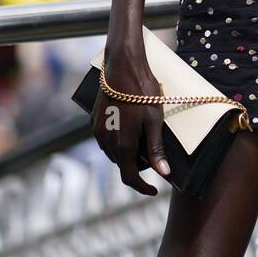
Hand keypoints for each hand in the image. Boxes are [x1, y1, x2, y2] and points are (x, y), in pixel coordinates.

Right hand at [90, 45, 169, 196]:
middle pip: (122, 164)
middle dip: (137, 166)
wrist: (122, 67)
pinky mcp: (95, 120)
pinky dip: (119, 142)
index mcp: (122, 145)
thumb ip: (156, 149)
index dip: (142, 187)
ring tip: (144, 141)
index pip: (130, 177)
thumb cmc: (142, 91)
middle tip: (155, 157)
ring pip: (113, 153)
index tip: (153, 189)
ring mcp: (98, 131)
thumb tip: (163, 173)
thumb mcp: (155, 120)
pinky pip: (106, 140)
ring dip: (127, 154)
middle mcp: (106, 141)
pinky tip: (130, 129)